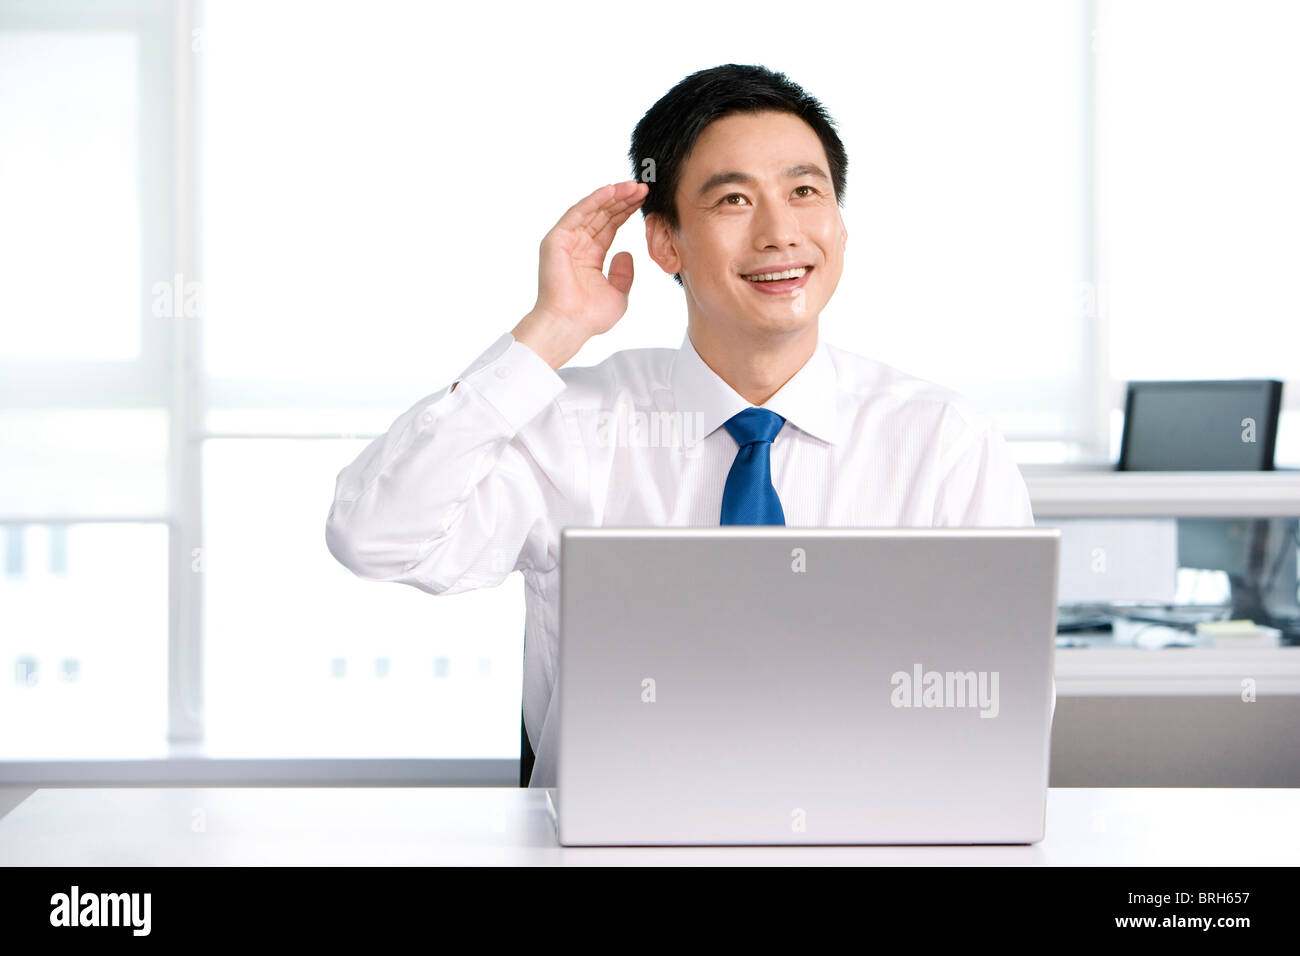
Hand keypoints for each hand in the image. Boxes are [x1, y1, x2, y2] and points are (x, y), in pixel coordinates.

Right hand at [532, 180, 647, 334]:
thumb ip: (623, 274)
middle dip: (623, 200)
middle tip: (643, 187)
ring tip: (633, 186)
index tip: (645, 199)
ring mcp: (566, 240)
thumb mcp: (617, 294)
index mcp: (590, 256)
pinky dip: (594, 200)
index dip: (627, 211)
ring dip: (612, 196)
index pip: (610, 226)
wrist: (570, 325)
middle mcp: (577, 245)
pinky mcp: (556, 239)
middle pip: (603, 214)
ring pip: (592, 210)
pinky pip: (578, 214)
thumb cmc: (589, 317)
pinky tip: (611, 190)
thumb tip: (626, 253)